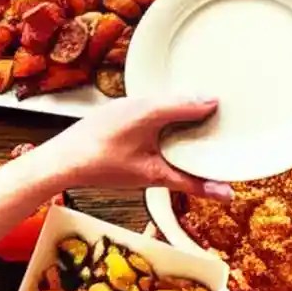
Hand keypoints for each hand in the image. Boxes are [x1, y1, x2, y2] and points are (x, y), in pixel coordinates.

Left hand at [33, 97, 231, 199]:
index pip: (193, 100)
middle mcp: (140, 99)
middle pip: (181, 96)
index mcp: (152, 109)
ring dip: (181, 108)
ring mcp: (127, 101)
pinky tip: (167, 128)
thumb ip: (190, 183)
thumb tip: (224, 193)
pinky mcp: (119, 108)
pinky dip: (165, 113)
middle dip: (200, 106)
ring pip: (164, 99)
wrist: (60, 160)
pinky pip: (151, 104)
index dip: (214, 105)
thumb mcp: (151, 176)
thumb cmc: (101, 165)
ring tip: (199, 122)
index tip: (231, 112)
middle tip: (219, 119)